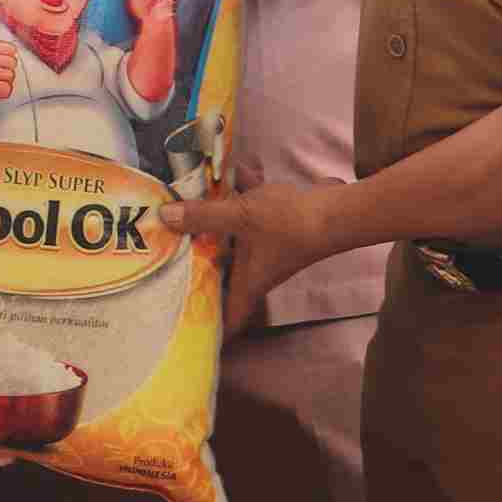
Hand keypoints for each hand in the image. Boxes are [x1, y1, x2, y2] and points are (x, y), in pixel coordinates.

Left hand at [160, 178, 349, 336]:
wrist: (338, 211)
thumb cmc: (289, 225)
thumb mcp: (240, 216)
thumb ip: (202, 216)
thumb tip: (164, 218)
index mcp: (247, 285)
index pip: (226, 322)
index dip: (207, 329)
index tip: (182, 326)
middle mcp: (257, 273)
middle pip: (223, 279)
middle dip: (200, 267)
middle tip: (170, 261)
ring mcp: (268, 251)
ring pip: (235, 244)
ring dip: (218, 226)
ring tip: (191, 210)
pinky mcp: (278, 229)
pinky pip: (252, 218)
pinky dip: (245, 199)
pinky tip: (238, 172)